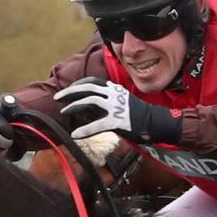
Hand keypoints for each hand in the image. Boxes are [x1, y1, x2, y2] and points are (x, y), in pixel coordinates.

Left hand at [53, 77, 180, 143]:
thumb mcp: (123, 101)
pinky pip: (98, 125)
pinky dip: (85, 130)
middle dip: (70, 92)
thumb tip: (91, 105)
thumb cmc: (140, 114)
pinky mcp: (118, 122)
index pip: (92, 81)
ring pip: (89, 101)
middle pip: (87, 88)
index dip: (77, 85)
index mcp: (115, 89)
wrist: (158, 123)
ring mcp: (116, 108)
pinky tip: (75, 135)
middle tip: (58, 98)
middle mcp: (114, 95)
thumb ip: (108, 100)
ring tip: (63, 112)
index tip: (68, 91)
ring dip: (74, 106)